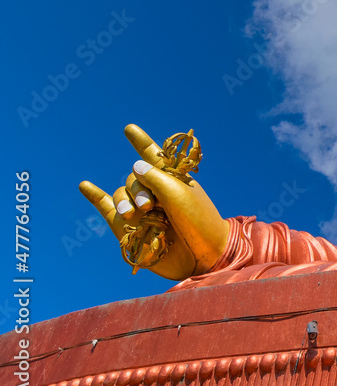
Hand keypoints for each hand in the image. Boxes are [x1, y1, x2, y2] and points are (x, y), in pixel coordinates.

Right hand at [79, 124, 229, 280]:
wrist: (202, 257)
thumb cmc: (198, 222)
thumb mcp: (179, 195)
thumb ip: (155, 178)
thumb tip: (135, 164)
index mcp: (172, 180)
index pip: (153, 157)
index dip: (141, 142)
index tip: (129, 128)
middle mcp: (155, 193)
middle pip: (133, 178)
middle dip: (138, 189)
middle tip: (150, 206)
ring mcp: (142, 211)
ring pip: (120, 195)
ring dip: (124, 202)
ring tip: (137, 214)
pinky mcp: (130, 229)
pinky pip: (107, 210)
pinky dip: (95, 197)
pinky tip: (84, 185)